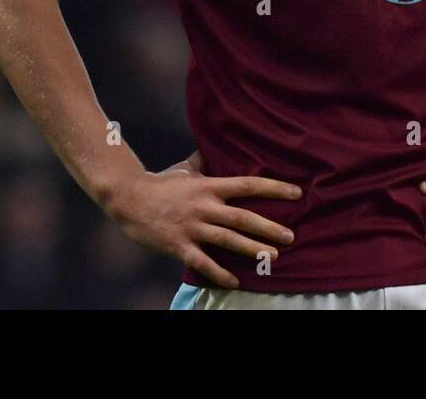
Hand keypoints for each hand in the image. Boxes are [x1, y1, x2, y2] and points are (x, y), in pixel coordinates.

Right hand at [108, 151, 301, 288]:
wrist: (128, 198)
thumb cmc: (161, 183)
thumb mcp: (186, 168)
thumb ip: (205, 160)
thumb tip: (218, 145)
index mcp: (209, 186)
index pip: (248, 185)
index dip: (274, 188)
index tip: (297, 193)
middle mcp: (204, 206)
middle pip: (242, 217)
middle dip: (268, 227)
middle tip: (291, 236)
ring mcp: (192, 227)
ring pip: (227, 240)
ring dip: (252, 249)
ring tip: (273, 257)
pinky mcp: (179, 245)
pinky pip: (202, 262)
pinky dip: (219, 273)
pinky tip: (235, 281)